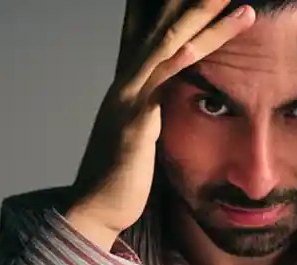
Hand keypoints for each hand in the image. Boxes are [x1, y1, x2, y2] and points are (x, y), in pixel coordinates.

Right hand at [66, 0, 255, 250]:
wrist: (93, 211)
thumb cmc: (121, 177)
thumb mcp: (140, 134)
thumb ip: (153, 110)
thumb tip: (168, 101)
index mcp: (130, 84)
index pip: (146, 29)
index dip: (159, 4)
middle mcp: (127, 82)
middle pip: (161, 25)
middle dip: (189, 0)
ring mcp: (129, 99)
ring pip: (168, 44)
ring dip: (201, 15)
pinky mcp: (135, 123)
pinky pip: (163, 83)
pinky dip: (185, 58)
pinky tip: (202, 41)